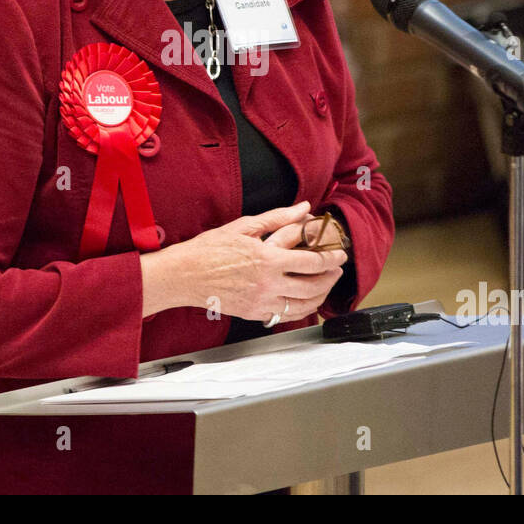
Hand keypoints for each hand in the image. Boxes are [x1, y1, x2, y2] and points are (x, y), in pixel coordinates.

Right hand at [165, 201, 348, 323]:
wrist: (184, 275)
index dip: (331, 258)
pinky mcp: (254, 313)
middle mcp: (268, 284)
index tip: (339, 254)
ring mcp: (261, 302)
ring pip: (303, 305)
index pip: (312, 262)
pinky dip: (300, 310)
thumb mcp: (244, 226)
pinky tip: (304, 301)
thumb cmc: (209, 250)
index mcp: (268, 259)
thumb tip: (302, 208)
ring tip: (325, 285)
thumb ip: (278, 218)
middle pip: (313, 286)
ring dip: (320, 295)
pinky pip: (285, 316)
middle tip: (337, 270)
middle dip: (331, 277)